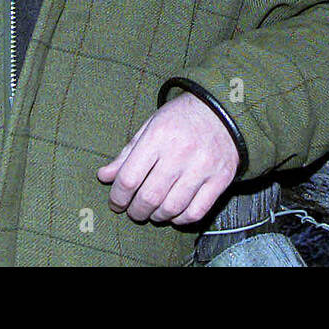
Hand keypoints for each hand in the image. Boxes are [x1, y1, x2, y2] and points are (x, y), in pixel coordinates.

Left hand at [96, 91, 239, 225]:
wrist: (225, 110)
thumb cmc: (181, 117)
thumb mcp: (151, 125)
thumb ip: (128, 153)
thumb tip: (104, 176)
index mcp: (158, 136)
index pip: (129, 178)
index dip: (117, 197)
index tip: (116, 203)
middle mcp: (180, 152)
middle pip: (149, 197)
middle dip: (136, 211)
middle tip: (133, 211)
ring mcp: (203, 167)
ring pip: (172, 208)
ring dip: (156, 216)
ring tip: (152, 213)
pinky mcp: (221, 179)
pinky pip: (196, 211)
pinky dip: (181, 219)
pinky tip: (174, 214)